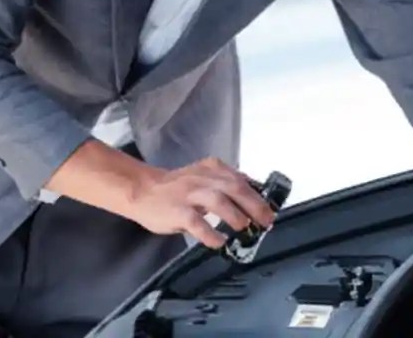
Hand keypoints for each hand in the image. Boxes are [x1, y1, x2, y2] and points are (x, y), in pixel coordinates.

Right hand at [124, 156, 276, 249]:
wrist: (142, 189)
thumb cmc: (177, 187)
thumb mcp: (204, 177)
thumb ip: (226, 184)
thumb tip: (255, 196)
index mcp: (212, 169)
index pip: (241, 180)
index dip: (258, 196)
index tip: (270, 211)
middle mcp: (203, 179)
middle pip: (234, 188)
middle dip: (254, 205)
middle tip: (266, 222)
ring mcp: (189, 194)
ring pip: (217, 200)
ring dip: (235, 215)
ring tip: (244, 228)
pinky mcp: (177, 211)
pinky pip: (196, 223)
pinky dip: (210, 233)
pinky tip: (219, 242)